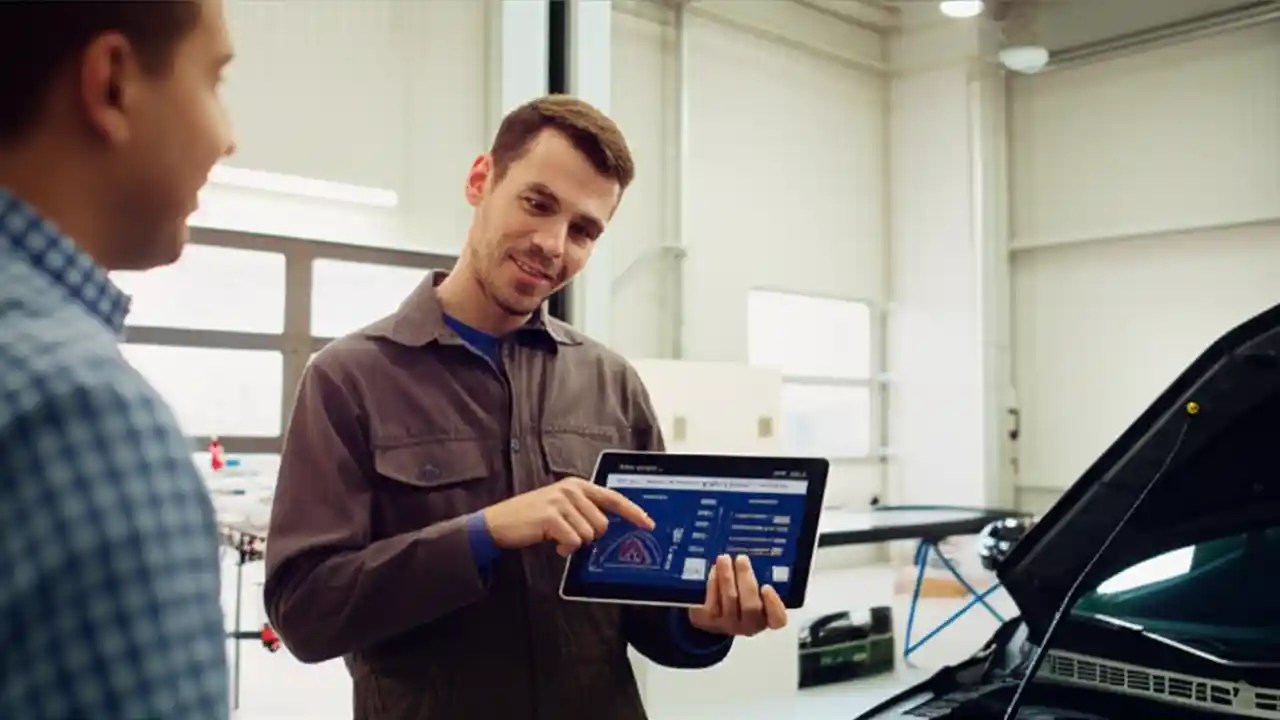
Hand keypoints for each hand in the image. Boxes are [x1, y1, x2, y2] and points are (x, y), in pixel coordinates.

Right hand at [482, 477, 654, 555]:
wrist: (500, 522)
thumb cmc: (533, 518)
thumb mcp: (561, 507)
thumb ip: (584, 511)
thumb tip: (607, 526)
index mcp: (577, 485)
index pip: (613, 498)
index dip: (632, 512)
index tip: (648, 523)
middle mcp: (571, 490)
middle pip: (602, 524)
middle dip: (589, 536)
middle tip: (569, 535)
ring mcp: (560, 501)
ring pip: (589, 535)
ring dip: (574, 543)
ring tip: (557, 537)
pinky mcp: (551, 516)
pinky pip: (573, 541)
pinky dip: (564, 548)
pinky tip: (552, 542)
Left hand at [688, 554, 786, 636]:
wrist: (709, 614)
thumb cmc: (737, 595)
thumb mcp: (751, 588)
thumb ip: (758, 577)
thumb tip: (753, 552)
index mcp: (766, 618)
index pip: (778, 619)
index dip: (774, 605)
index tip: (767, 587)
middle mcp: (749, 626)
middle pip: (751, 607)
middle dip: (745, 579)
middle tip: (741, 558)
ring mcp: (728, 625)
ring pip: (730, 601)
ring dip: (727, 577)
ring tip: (724, 558)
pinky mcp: (709, 621)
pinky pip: (712, 601)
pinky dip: (714, 583)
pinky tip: (714, 570)